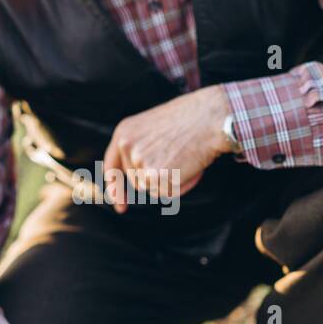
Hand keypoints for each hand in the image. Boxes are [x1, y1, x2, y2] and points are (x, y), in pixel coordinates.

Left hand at [102, 85, 232, 212]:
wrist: (210, 117)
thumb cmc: (191, 121)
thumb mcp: (155, 128)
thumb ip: (141, 148)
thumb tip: (140, 178)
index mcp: (124, 132)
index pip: (112, 167)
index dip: (115, 189)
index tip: (120, 206)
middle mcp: (127, 146)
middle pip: (137, 181)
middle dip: (156, 179)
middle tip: (178, 159)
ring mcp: (139, 160)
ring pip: (152, 188)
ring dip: (168, 182)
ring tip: (184, 159)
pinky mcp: (154, 175)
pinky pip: (166, 193)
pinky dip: (179, 187)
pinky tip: (189, 167)